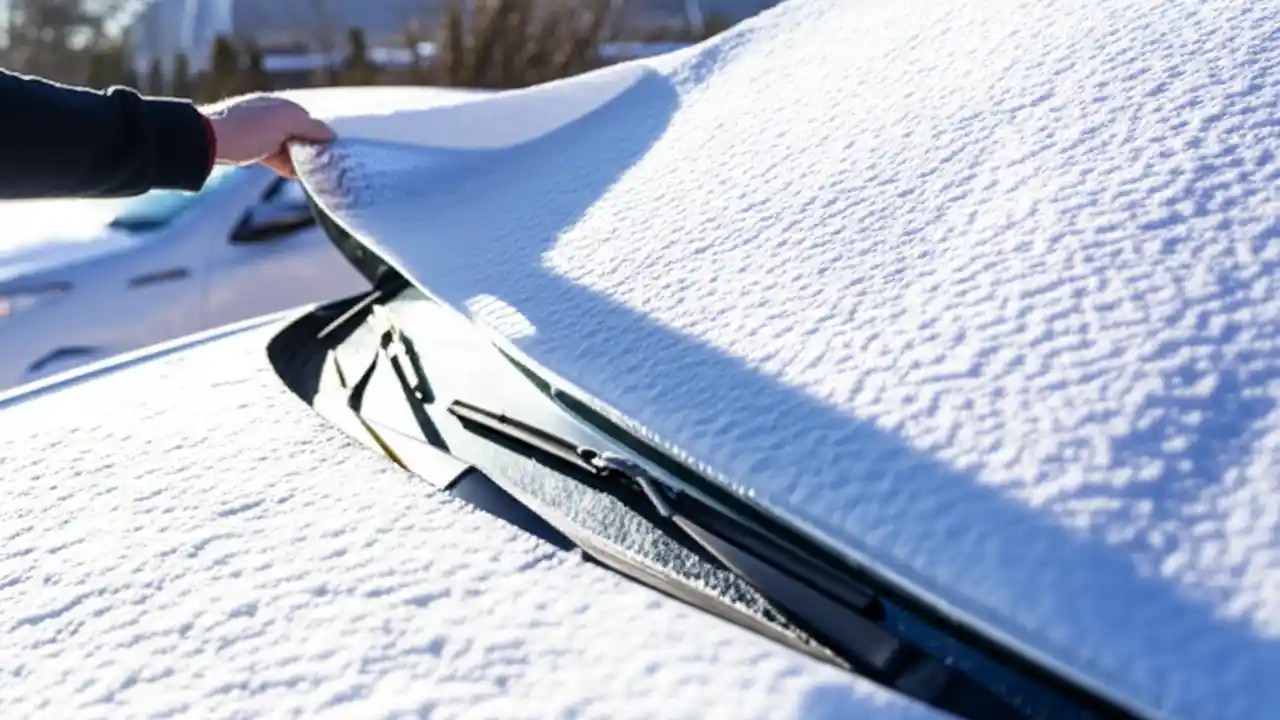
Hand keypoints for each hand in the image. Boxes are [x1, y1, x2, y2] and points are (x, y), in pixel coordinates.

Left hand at [201, 94, 334, 177]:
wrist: (206, 140)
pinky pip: (275, 156)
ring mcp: (260, 132)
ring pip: (288, 148)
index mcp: (281, 106)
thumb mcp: (285, 123)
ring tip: (309, 175)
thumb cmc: (247, 129)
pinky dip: (285, 165)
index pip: (312, 123)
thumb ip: (311, 127)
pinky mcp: (251, 147)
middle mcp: (272, 115)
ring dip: (298, 161)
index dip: (322, 140)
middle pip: (301, 136)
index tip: (331, 158)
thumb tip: (331, 135)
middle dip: (311, 152)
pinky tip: (292, 175)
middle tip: (322, 170)